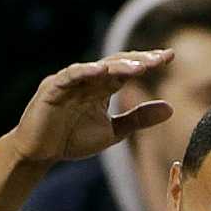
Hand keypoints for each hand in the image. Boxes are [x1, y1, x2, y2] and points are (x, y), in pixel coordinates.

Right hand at [10, 52, 173, 169]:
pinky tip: (101, 70)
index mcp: (102, 87)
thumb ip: (138, 119)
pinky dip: (85, 71)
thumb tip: (171, 108)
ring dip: (118, 66)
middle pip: (116, 64)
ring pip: (97, 68)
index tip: (169, 57)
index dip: (147, 61)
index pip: (128, 69)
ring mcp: (70, 80)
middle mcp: (88, 78)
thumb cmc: (71, 140)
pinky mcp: (52, 88)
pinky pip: (71, 75)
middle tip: (160, 59)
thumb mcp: (112, 132)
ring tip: (140, 67)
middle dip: (138, 60)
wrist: (39, 154)